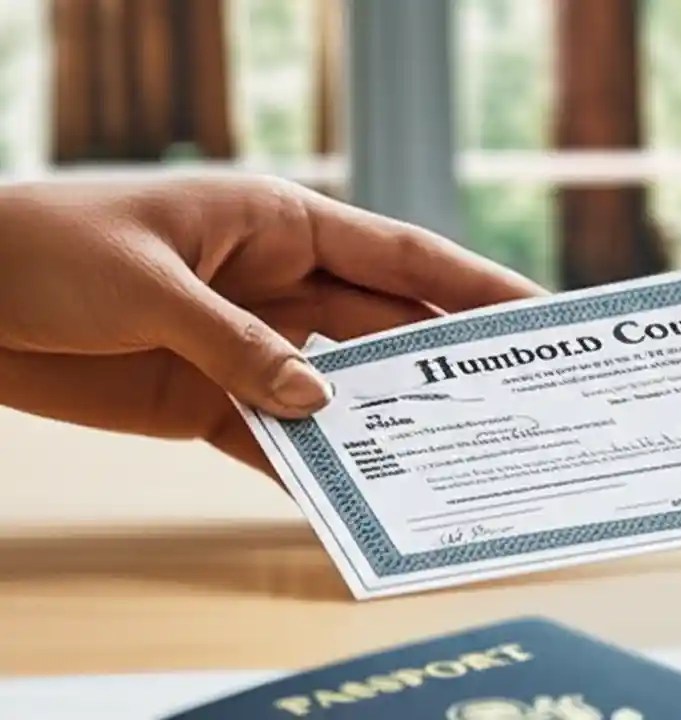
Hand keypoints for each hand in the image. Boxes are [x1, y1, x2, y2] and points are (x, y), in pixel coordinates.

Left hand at [0, 176, 543, 473]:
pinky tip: (353, 499)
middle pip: (386, 328)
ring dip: (385, 425)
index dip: (476, 286)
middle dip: (447, 365)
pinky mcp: (210, 400)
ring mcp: (249, 345)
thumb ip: (240, 344)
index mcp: (280, 224)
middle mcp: (279, 284)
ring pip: (341, 389)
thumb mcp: (150, 284)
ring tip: (447, 462)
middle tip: (513, 403)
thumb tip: (322, 403)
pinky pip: (278, 440)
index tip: (538, 315)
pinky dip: (312, 470)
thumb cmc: (46, 248)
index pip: (400, 254)